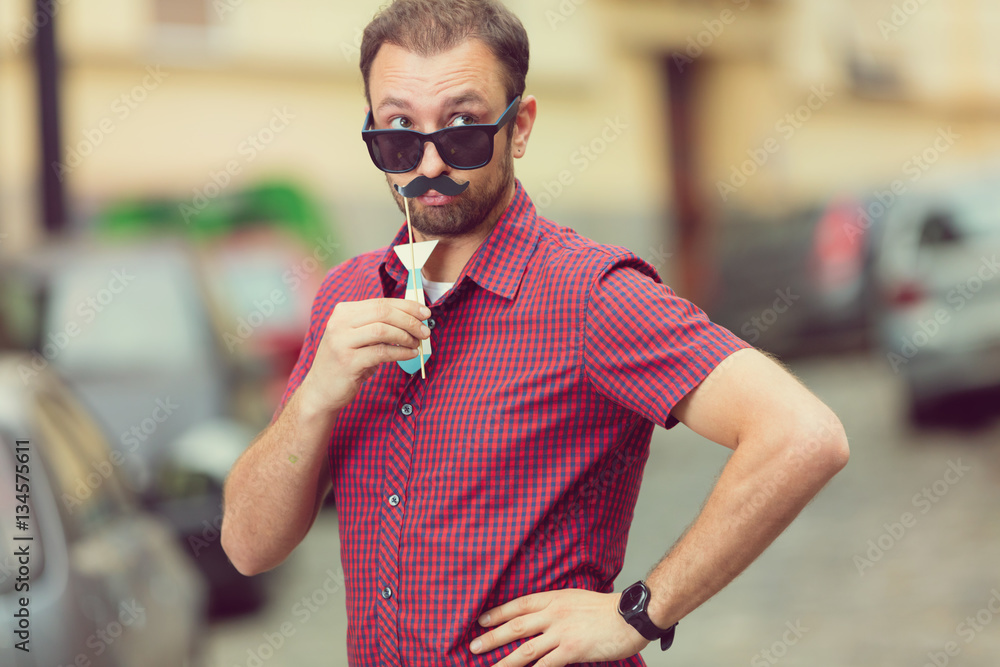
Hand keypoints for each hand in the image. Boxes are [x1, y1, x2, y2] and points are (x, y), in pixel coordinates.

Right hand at [300, 298, 429, 412]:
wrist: (321, 390)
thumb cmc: (346, 361)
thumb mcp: (358, 337)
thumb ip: (378, 325)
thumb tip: (413, 318)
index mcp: (344, 312)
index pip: (381, 302)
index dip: (407, 306)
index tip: (425, 313)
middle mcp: (339, 323)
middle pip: (383, 312)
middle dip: (409, 320)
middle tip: (425, 331)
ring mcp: (341, 342)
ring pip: (383, 330)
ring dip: (406, 336)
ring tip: (416, 344)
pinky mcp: (348, 362)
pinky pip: (381, 352)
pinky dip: (400, 352)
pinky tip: (410, 354)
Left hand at [470, 589, 648, 666]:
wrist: (630, 616)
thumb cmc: (607, 609)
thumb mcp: (576, 598)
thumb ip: (557, 607)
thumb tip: (540, 619)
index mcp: (554, 598)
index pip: (519, 604)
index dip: (498, 613)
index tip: (481, 621)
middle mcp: (553, 613)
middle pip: (516, 626)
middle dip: (492, 637)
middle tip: (473, 646)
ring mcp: (561, 632)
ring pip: (525, 649)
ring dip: (504, 660)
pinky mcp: (571, 650)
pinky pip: (545, 665)